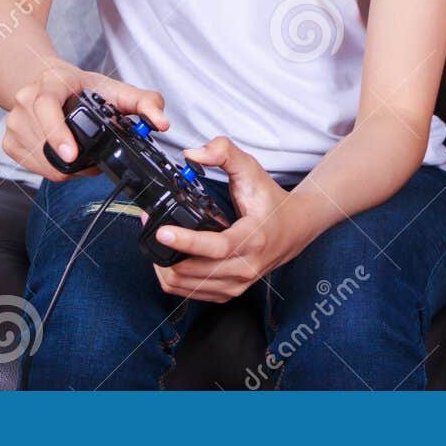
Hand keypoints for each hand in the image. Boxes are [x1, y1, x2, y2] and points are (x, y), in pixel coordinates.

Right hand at [1, 65, 167, 181]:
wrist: (46, 81)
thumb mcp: (115, 89)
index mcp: (51, 82)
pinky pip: (30, 166)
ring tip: (80, 155)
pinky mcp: (7, 140)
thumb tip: (161, 122)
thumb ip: (145, 102)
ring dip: (63, 167)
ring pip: (38, 159)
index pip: (46, 105)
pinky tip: (62, 156)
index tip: (72, 154)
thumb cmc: (82, 87)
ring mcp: (12, 121)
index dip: (57, 132)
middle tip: (94, 160)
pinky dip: (49, 169)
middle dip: (73, 159)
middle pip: (44, 141)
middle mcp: (26, 99)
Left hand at [152, 136, 301, 301]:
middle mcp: (246, 266)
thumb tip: (193, 154)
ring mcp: (237, 283)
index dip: (186, 241)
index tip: (163, 232)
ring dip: (164, 265)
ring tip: (157, 242)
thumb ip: (224, 152)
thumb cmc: (270, 200)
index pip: (216, 247)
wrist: (293, 229)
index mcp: (253, 238)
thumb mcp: (251, 169)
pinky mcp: (228, 292)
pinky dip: (173, 278)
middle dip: (164, 250)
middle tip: (151, 225)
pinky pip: (189, 293)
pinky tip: (170, 259)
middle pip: (192, 271)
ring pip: (185, 286)